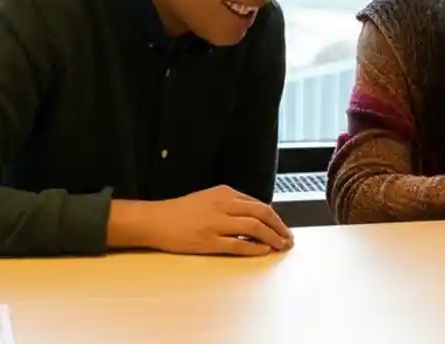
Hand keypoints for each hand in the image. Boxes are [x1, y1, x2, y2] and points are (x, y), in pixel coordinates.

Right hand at [108, 185, 292, 255]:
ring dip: (272, 238)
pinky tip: (265, 251)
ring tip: (281, 246)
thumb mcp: (209, 199)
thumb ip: (231, 205)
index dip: (275, 218)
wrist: (155, 220)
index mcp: (225, 193)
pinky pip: (238, 245)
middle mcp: (223, 205)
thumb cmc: (182, 211)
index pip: (259, 205)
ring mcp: (216, 224)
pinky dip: (254, 248)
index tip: (283, 228)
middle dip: (280, 227)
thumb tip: (256, 216)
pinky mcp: (208, 241)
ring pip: (254, 229)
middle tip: (289, 238)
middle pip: (262, 214)